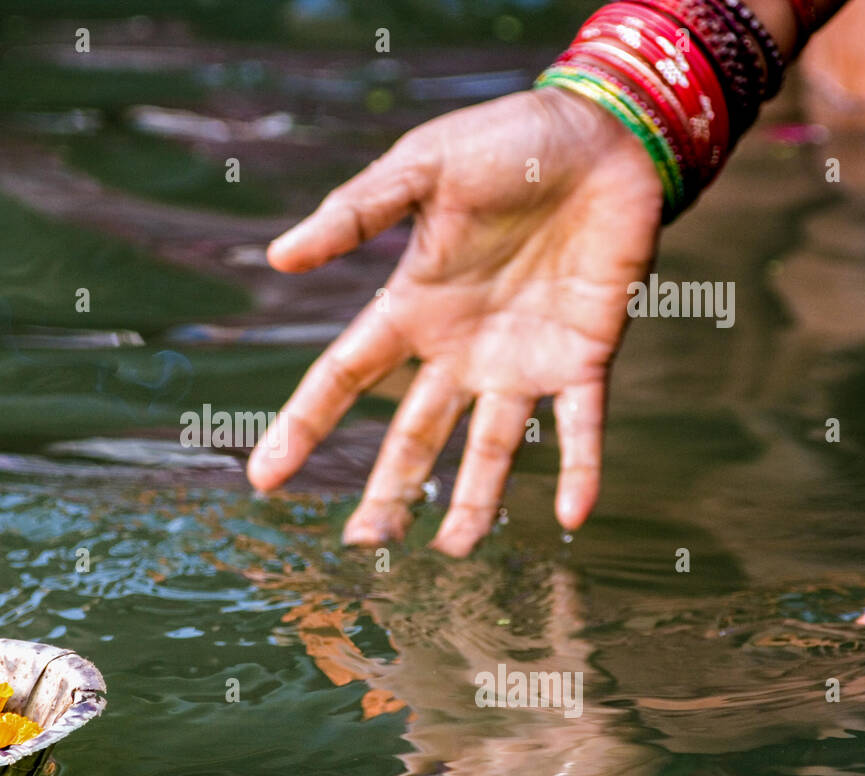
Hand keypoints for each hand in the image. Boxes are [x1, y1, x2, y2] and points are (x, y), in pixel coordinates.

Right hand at [247, 86, 663, 555]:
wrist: (600, 134)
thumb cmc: (503, 144)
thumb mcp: (420, 170)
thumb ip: (355, 214)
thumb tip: (277, 257)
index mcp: (412, 306)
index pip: (343, 377)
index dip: (302, 427)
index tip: (264, 479)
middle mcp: (460, 347)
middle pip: (415, 433)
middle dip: (389, 489)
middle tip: (365, 543)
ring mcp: (521, 358)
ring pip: (492, 446)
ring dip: (476, 501)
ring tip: (453, 551)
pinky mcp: (583, 355)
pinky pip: (582, 424)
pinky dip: (581, 469)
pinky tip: (573, 517)